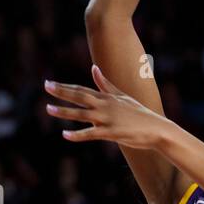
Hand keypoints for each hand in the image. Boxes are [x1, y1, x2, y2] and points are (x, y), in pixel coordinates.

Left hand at [45, 65, 173, 149]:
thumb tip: (94, 68)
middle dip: (62, 92)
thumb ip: (105, 83)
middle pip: (80, 97)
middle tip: (46, 86)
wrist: (157, 129)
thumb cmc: (139, 113)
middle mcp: (106, 106)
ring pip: (82, 114)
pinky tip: (65, 134)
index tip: (49, 83)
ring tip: (48, 109)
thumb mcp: (122, 96)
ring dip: (64, 112)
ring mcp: (108, 119)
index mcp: (107, 98)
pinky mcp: (111, 133)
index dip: (65, 87)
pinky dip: (78, 135)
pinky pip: (91, 134)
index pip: (82, 90)